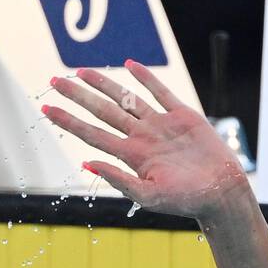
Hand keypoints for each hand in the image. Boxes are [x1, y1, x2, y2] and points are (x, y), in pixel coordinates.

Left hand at [42, 59, 250, 220]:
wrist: (221, 192)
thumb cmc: (186, 200)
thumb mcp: (148, 196)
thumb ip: (118, 179)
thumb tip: (86, 162)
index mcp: (132, 156)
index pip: (92, 134)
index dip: (69, 121)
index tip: (46, 110)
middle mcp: (142, 137)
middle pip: (103, 111)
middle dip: (78, 96)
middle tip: (54, 81)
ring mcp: (160, 125)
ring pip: (127, 98)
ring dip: (104, 84)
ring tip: (82, 71)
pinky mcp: (182, 116)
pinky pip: (160, 92)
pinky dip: (146, 78)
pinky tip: (130, 66)